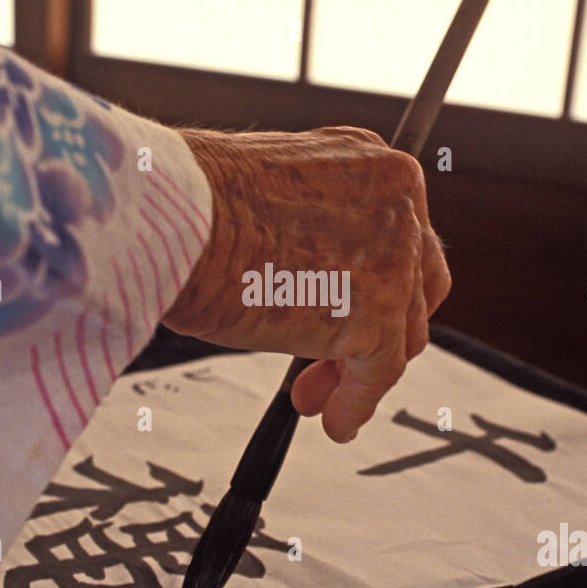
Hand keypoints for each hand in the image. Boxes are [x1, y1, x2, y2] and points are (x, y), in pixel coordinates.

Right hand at [163, 126, 450, 442]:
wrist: (172, 217)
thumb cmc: (193, 202)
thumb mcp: (273, 197)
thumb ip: (314, 228)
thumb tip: (311, 278)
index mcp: (373, 167)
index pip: (401, 239)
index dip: (378, 286)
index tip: (347, 311)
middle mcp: (397, 205)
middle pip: (414, 288)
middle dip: (377, 331)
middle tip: (330, 362)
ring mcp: (394, 262)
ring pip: (400, 335)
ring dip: (361, 374)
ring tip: (318, 396)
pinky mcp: (376, 317)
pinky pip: (378, 375)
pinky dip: (356, 404)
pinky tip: (334, 420)